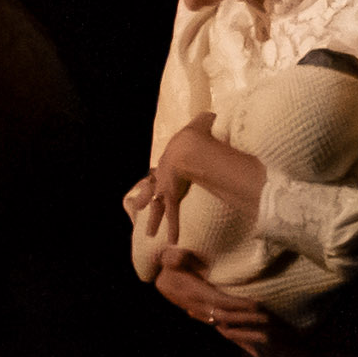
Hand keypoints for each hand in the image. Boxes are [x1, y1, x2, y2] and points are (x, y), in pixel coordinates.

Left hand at [137, 113, 215, 244]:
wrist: (189, 146)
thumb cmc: (197, 133)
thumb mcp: (204, 123)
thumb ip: (210, 121)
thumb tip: (219, 115)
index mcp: (170, 158)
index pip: (162, 170)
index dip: (158, 176)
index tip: (152, 181)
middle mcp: (164, 174)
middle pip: (152, 188)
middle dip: (146, 198)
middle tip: (138, 206)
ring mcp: (165, 186)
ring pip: (157, 206)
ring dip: (154, 220)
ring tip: (149, 233)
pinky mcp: (172, 196)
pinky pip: (172, 215)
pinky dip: (173, 228)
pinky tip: (172, 241)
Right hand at [152, 247, 275, 356]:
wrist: (162, 279)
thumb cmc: (172, 265)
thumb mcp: (170, 257)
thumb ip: (175, 257)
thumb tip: (181, 257)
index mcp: (194, 293)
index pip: (218, 301)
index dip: (237, 304)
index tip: (256, 303)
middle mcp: (199, 308)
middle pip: (225, 318)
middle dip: (247, 319)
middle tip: (268, 319)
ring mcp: (204, 316)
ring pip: (226, 330)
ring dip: (246, 336)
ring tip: (266, 339)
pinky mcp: (209, 319)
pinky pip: (226, 333)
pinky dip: (241, 343)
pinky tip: (255, 353)